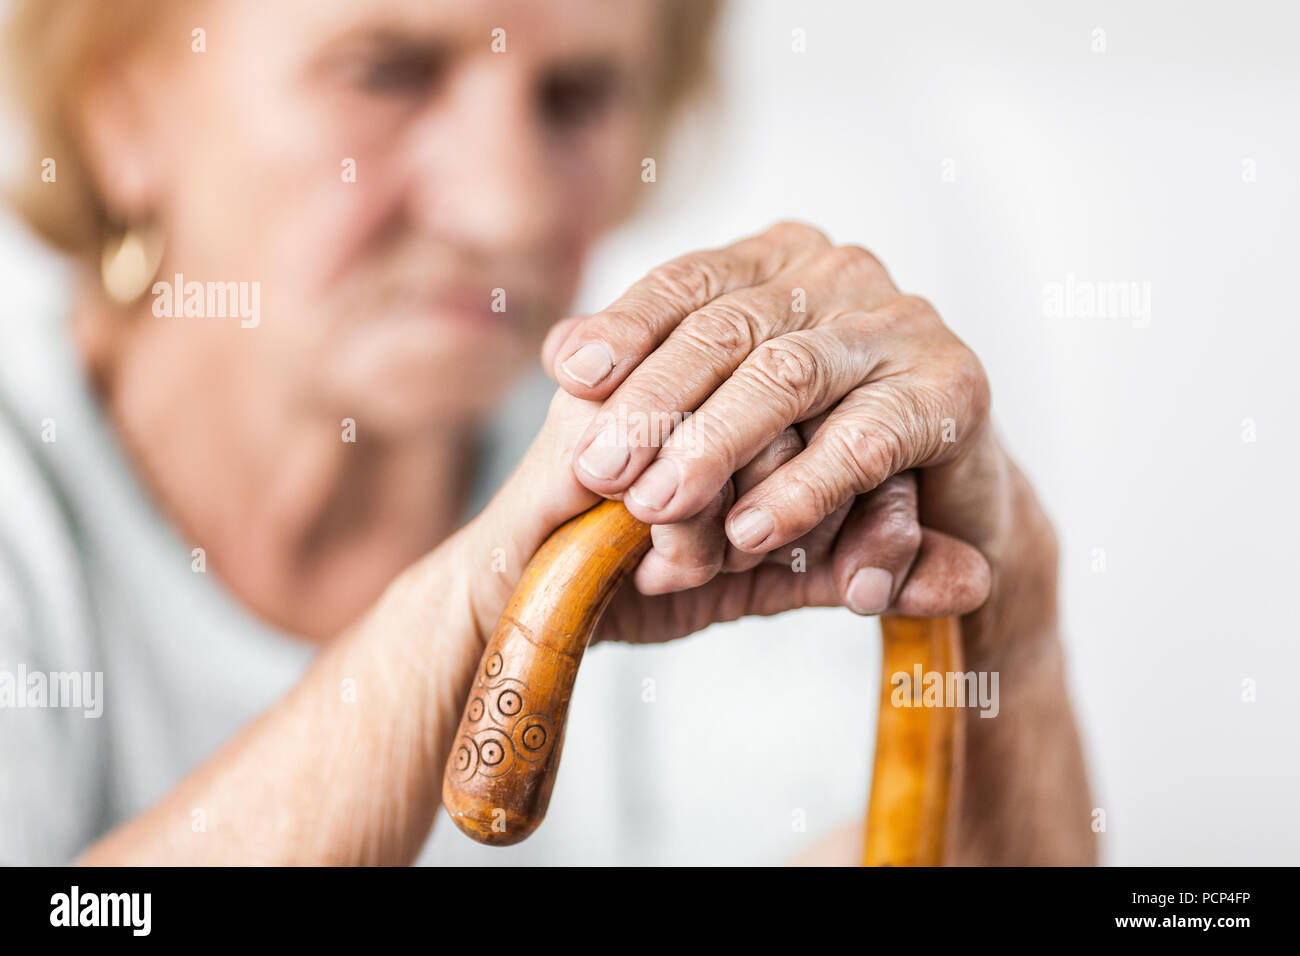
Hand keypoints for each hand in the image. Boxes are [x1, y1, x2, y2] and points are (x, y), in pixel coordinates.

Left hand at [538, 222, 1023, 635]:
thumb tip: (558, 353)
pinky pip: (863, 439)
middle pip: (728, 328)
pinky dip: (801, 489)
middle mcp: (840, 273)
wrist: (935, 521)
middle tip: (599, 471)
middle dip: (655, 404)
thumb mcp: (720, 418)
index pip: (687, 280)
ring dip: (714, 447)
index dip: (625, 327)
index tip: (568, 377)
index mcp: (777, 261)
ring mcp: (901, 323)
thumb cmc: (805, 461)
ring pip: (786, 375)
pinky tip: (750, 532)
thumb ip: (655, 379)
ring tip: (658, 507)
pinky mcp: (953, 389)